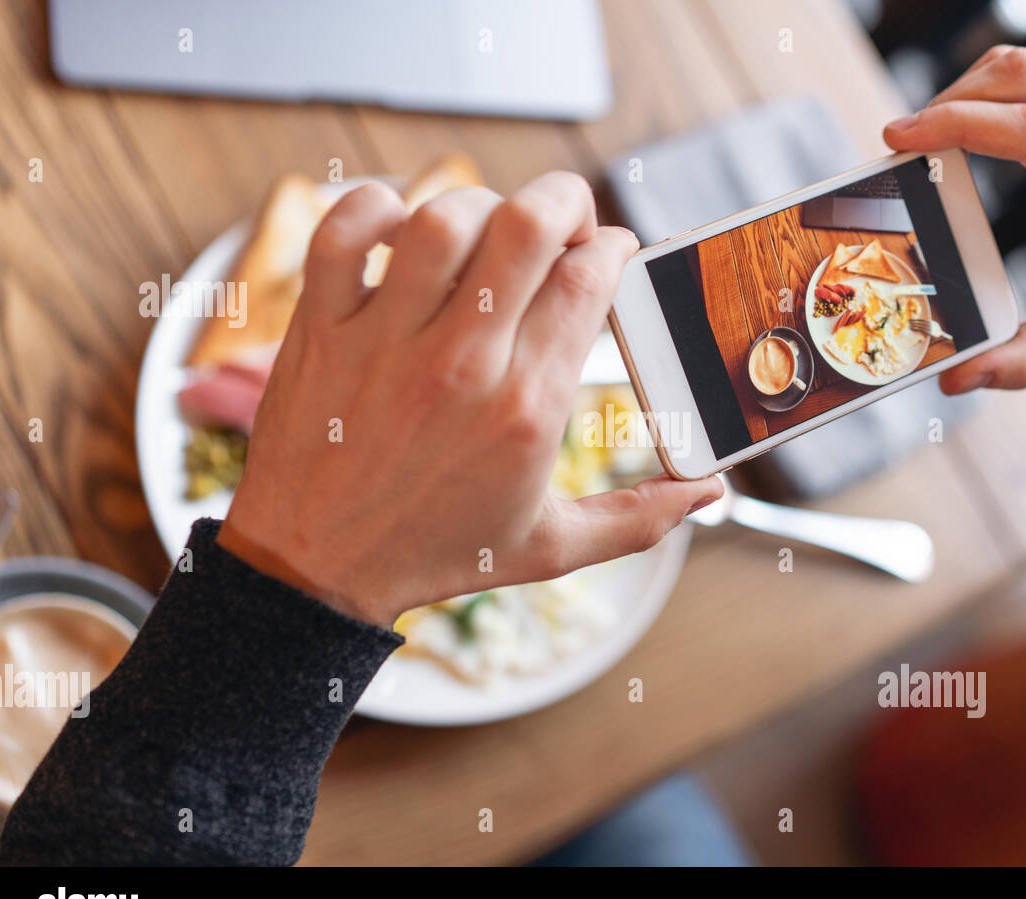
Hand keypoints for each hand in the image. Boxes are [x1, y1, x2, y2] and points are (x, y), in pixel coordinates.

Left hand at [217, 172, 722, 627]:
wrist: (318, 570)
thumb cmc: (436, 553)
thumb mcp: (551, 547)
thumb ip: (638, 518)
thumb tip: (708, 492)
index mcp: (527, 410)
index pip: (588, 284)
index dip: (612, 248)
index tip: (612, 251)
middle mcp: (461, 367)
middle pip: (527, 227)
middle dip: (564, 201)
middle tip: (565, 219)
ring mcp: (384, 343)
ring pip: (443, 219)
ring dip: (479, 206)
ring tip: (488, 231)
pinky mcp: (323, 331)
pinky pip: (345, 234)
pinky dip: (374, 209)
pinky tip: (400, 230)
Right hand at [883, 45, 1025, 393]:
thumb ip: (1024, 362)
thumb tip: (957, 379)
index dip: (958, 125)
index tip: (901, 137)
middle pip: (1024, 79)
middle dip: (950, 100)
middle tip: (902, 141)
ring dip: (966, 92)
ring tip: (928, 138)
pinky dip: (988, 93)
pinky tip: (963, 129)